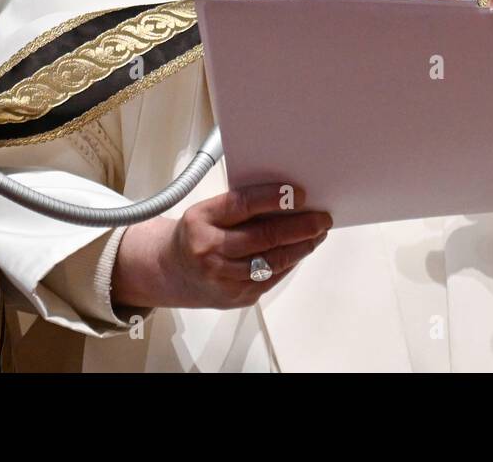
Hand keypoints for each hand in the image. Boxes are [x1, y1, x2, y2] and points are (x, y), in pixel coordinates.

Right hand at [111, 183, 331, 310]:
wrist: (171, 271)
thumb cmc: (196, 234)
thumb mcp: (207, 211)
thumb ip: (240, 206)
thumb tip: (286, 199)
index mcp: (201, 221)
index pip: (242, 205)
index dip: (274, 198)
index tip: (300, 194)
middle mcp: (210, 251)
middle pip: (264, 237)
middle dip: (300, 226)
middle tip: (322, 217)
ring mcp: (224, 278)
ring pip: (273, 261)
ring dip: (302, 246)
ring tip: (318, 233)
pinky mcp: (237, 297)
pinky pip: (272, 278)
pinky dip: (290, 262)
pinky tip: (301, 250)